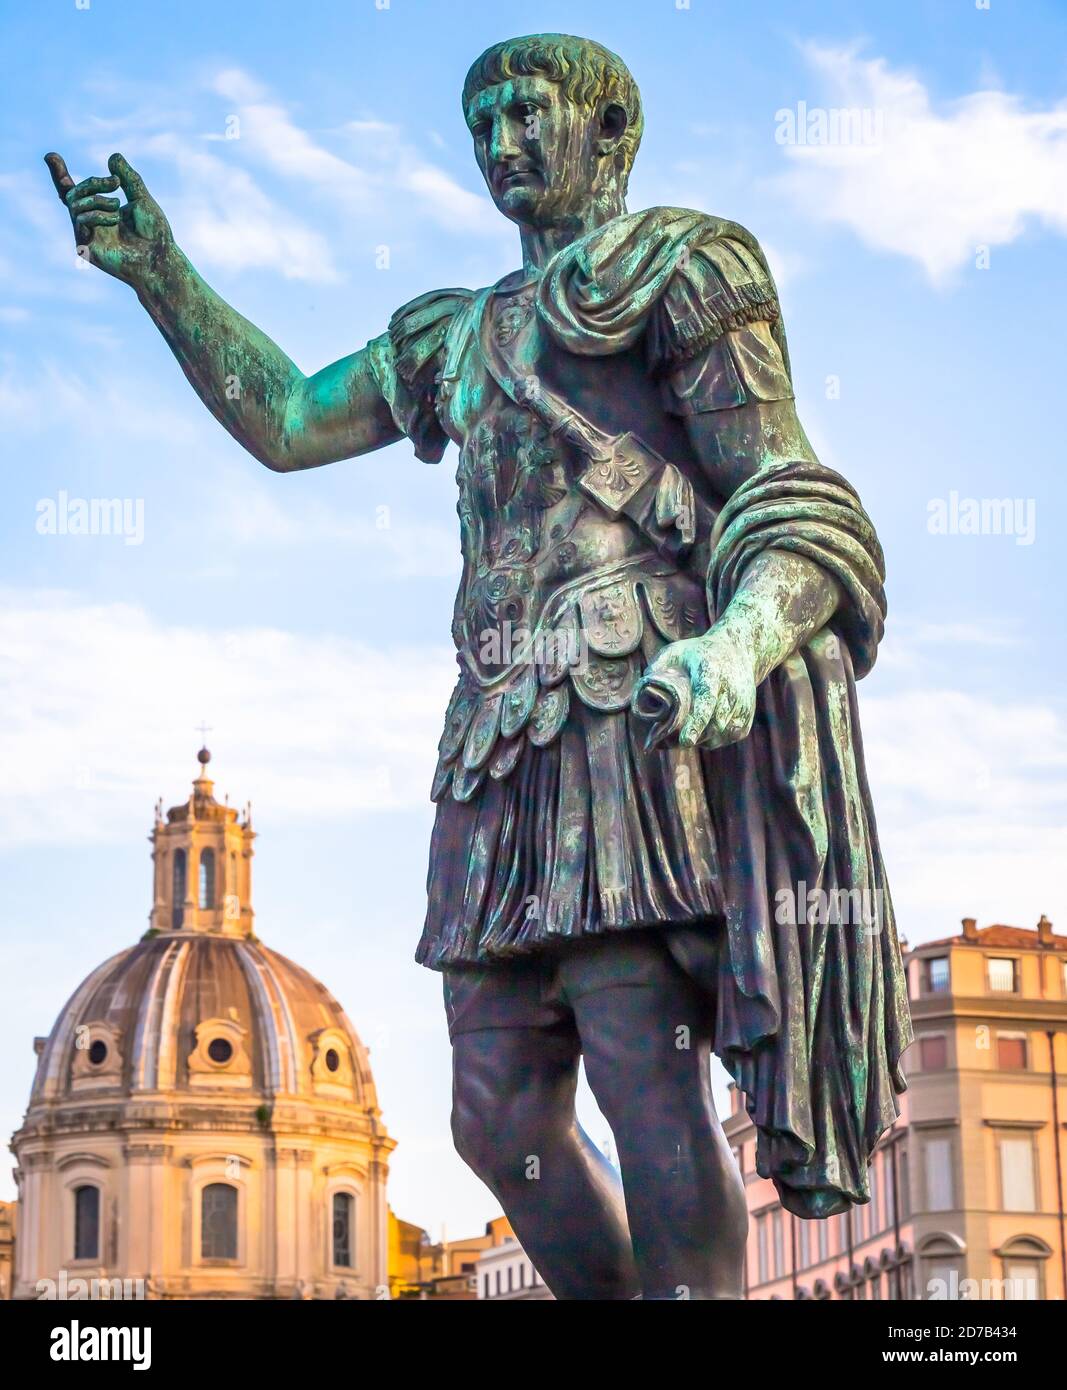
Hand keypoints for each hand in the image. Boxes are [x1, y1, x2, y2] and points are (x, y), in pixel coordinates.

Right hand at [45, 150, 172, 286]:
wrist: (158, 261)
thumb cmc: (154, 234)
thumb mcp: (141, 199)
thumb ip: (128, 178)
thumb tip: (113, 156)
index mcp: (102, 211)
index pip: (76, 191)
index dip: (60, 174)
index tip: (51, 156)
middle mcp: (91, 223)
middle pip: (74, 193)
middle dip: (92, 183)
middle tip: (115, 183)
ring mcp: (87, 236)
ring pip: (75, 204)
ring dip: (97, 199)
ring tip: (118, 206)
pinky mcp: (85, 248)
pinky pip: (80, 220)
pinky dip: (97, 215)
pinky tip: (115, 220)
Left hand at [632, 625, 757, 749]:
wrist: (738, 651)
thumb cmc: (698, 654)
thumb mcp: (676, 651)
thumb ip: (659, 667)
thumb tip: (644, 689)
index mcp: (712, 671)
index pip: (706, 699)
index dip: (697, 721)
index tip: (686, 740)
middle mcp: (732, 689)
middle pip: (714, 723)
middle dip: (691, 735)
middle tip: (667, 739)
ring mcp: (743, 704)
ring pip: (720, 734)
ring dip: (701, 738)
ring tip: (684, 730)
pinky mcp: (747, 716)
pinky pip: (729, 736)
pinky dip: (714, 738)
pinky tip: (702, 729)